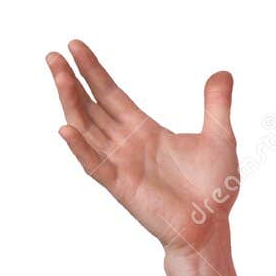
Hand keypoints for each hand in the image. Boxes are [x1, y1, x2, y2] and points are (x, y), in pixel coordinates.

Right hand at [47, 40, 237, 254]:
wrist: (211, 228)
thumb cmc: (213, 190)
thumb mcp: (219, 137)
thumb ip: (216, 105)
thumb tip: (223, 72)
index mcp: (144, 130)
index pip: (111, 94)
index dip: (93, 71)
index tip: (75, 47)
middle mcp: (126, 144)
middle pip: (91, 107)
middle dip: (72, 81)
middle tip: (53, 55)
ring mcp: (120, 165)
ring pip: (86, 129)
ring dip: (71, 102)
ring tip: (58, 75)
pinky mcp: (122, 187)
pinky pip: (95, 165)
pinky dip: (80, 148)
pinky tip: (67, 129)